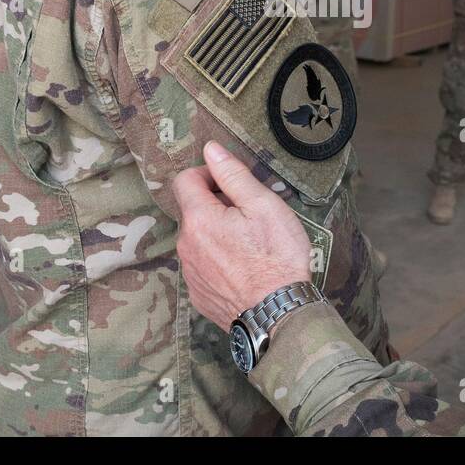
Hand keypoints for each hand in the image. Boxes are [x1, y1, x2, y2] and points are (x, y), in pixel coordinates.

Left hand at [174, 141, 312, 330]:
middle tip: (251, 216)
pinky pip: (203, 267)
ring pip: (198, 240)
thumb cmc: (276, 258)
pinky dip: (218, 261)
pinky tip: (244, 269)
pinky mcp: (199, 295)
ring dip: (217, 234)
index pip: (184, 180)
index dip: (208, 174)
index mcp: (199, 219)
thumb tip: (211, 149)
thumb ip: (233, 175)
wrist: (279, 315)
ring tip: (250, 246)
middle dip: (216, 206)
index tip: (231, 184)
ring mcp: (190, 274)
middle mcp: (186, 246)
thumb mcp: (263, 206)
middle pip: (193, 211)